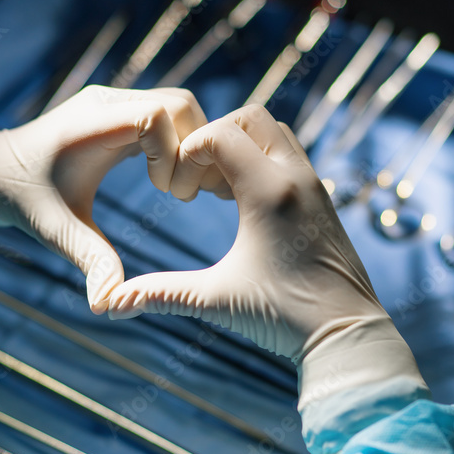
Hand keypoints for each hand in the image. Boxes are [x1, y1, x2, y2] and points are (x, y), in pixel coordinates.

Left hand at [0, 86, 211, 308]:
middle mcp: (107, 104)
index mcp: (91, 126)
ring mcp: (116, 102)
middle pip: (181, 104)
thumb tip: (107, 305)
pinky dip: (180, 142)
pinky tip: (167, 180)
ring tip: (174, 189)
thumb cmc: (25, 201)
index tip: (162, 191)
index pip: (157, 116)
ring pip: (180, 105)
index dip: (172, 154)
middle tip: (178, 195)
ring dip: (190, 146)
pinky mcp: (122, 109)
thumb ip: (90, 261)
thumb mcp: (57, 232)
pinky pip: (169, 113)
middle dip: (193, 150)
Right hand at [107, 106, 426, 444]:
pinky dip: (262, 160)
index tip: (179, 194)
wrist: (346, 335)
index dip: (187, 154)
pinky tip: (242, 204)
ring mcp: (314, 184)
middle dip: (214, 138)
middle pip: (250, 117)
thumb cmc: (283, 318)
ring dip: (240, 146)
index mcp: (269, 192)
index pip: (218, 135)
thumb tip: (107, 306)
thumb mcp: (215, 301)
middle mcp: (296, 177)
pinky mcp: (322, 197)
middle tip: (198, 183)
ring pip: (274, 131)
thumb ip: (159, 294)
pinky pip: (289, 154)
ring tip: (218, 192)